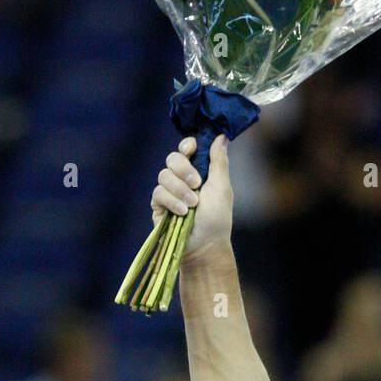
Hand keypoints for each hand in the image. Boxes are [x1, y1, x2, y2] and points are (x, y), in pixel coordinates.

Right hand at [151, 134, 232, 261]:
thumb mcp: (222, 187)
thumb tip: (221, 135)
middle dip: (184, 169)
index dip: (186, 146)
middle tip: (196, 184)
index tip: (191, 149)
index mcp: (198, 171)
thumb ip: (219, 162)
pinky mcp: (158, 205)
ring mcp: (168, 191)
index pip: (186, 149)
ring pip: (163, 175)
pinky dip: (172, 201)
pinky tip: (182, 212)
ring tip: (192, 205)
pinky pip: (158, 193)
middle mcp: (181, 179)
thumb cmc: (217, 218)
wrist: (205, 245)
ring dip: (180, 189)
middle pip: (172, 158)